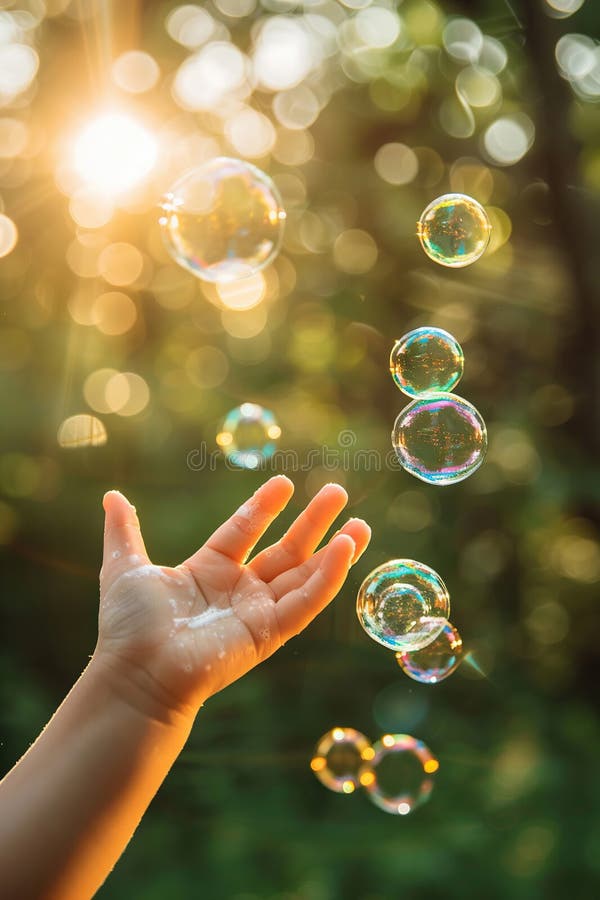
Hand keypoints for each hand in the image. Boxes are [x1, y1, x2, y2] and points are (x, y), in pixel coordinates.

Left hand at [96, 476, 370, 720]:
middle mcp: (238, 591)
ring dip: (335, 551)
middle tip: (338, 493)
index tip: (285, 483)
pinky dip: (327, 578)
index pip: (244, 530)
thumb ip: (124, 530)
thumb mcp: (126, 567)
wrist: (137, 673)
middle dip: (314, 522)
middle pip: (286, 550)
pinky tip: (344, 551)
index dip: (264, 506)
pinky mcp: (269, 634)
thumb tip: (111, 496)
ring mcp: (257, 613)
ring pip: (306, 576)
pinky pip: (306, 603)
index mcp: (208, 571)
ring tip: (361, 525)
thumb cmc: (128, 627)